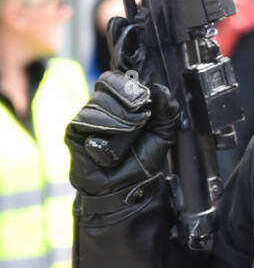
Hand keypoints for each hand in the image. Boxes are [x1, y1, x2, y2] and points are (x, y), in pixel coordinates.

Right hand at [65, 70, 179, 197]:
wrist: (124, 190)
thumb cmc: (139, 163)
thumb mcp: (162, 134)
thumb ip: (167, 111)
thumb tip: (160, 89)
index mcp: (119, 103)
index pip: (120, 78)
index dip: (133, 86)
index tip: (148, 100)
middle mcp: (101, 106)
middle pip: (109, 83)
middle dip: (129, 99)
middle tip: (142, 119)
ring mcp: (85, 117)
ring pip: (99, 100)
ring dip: (120, 118)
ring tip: (129, 135)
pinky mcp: (74, 131)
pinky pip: (86, 119)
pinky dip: (104, 127)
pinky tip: (111, 142)